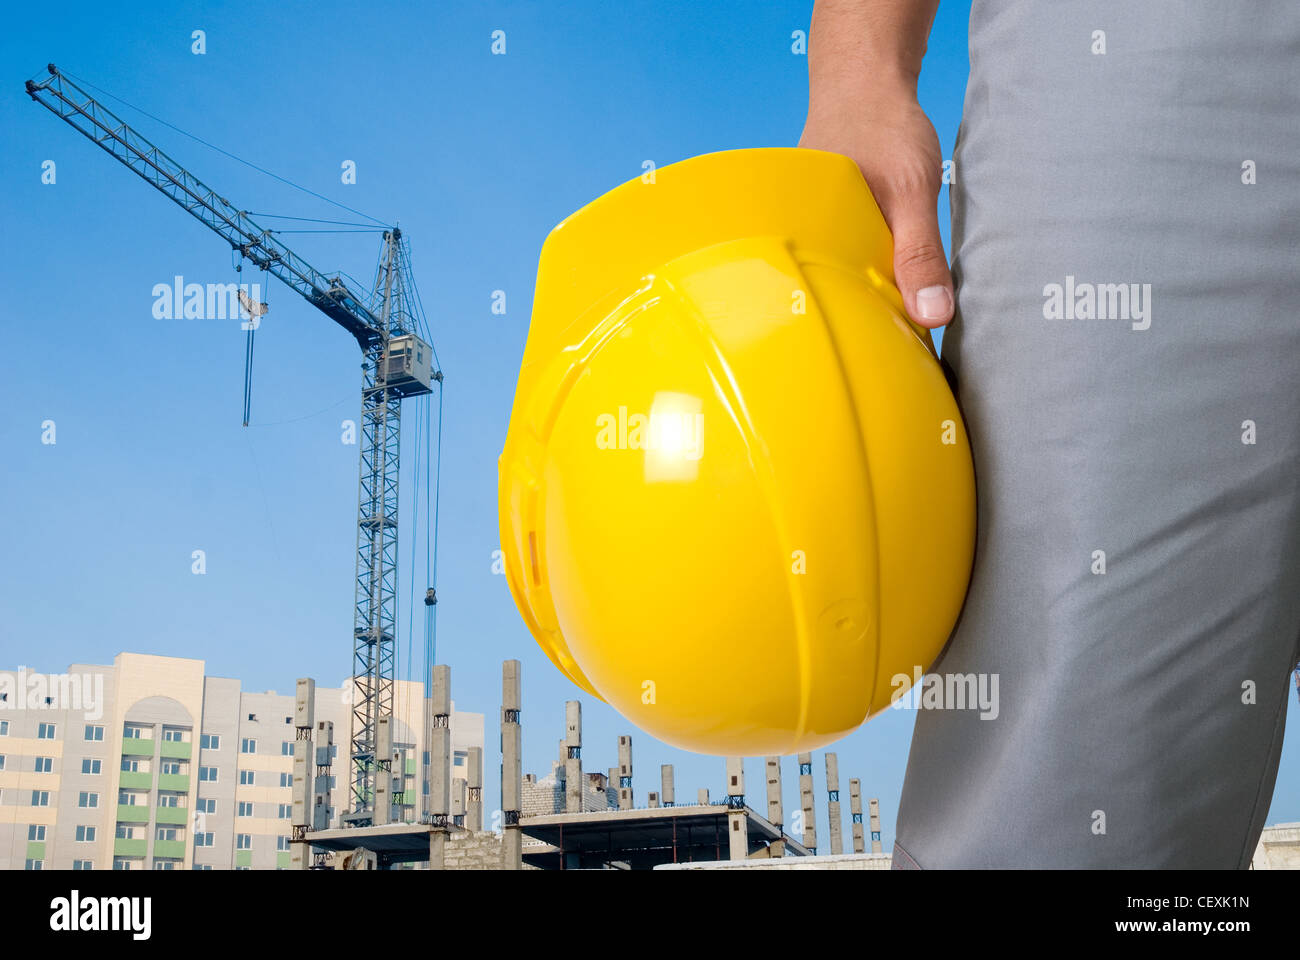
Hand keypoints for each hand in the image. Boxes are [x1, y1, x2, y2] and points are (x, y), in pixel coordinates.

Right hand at [800, 91, 952, 327]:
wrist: (867, 80)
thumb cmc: (882, 127)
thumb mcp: (911, 192)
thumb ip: (920, 253)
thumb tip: (934, 318)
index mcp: (801, 241)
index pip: (820, 306)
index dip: (852, 332)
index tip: (885, 355)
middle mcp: (797, 242)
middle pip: (829, 300)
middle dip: (862, 319)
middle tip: (896, 342)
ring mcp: (810, 235)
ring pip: (840, 283)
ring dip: (868, 296)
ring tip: (891, 317)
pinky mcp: (826, 229)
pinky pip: (846, 263)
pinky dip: (868, 273)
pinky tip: (888, 277)